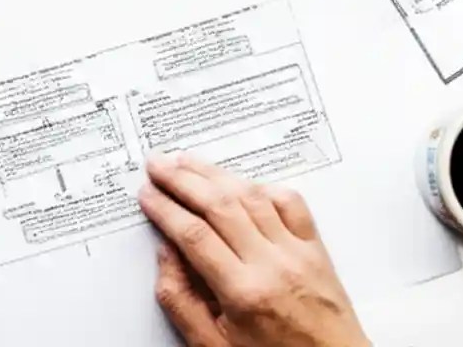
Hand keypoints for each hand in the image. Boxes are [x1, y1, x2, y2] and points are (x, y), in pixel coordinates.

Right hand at [138, 153, 369, 346]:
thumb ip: (182, 301)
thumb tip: (166, 254)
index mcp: (243, 293)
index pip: (194, 234)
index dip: (165, 209)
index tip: (147, 195)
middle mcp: (272, 265)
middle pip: (219, 205)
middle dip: (182, 179)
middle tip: (158, 165)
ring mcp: (297, 252)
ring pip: (251, 195)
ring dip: (215, 173)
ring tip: (188, 161)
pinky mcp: (315, 248)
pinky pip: (290, 202)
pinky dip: (263, 186)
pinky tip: (242, 181)